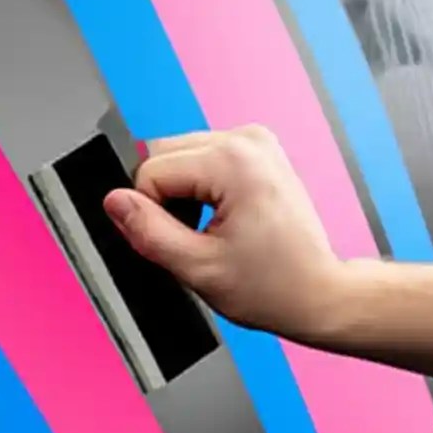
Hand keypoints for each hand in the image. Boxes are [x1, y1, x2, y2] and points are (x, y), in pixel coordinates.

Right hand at [103, 126, 349, 340]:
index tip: (187, 241)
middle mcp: (246, 140)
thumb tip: (114, 202)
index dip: (154, 214)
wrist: (318, 292)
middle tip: (200, 236)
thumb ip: (148, 231)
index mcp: (233, 162)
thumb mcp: (198, 268)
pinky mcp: (258, 150)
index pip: (151, 172)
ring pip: (180, 156)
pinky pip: (203, 158)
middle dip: (167, 199)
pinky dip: (202, 186)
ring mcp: (256, 141)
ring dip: (184, 192)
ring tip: (217, 227)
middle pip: (163, 156)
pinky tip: (226, 215)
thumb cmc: (274, 287)